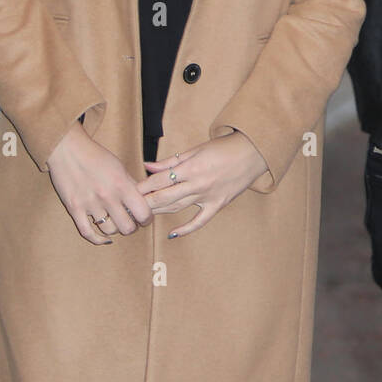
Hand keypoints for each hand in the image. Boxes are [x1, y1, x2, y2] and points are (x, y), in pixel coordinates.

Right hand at [46, 122, 153, 243]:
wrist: (68, 149)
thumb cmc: (96, 156)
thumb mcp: (120, 167)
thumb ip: (131, 185)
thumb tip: (143, 201)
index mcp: (122, 185)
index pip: (143, 213)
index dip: (147, 219)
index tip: (144, 218)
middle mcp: (107, 197)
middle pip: (127, 227)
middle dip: (132, 227)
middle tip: (130, 221)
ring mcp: (90, 204)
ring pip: (109, 231)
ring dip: (115, 229)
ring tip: (115, 222)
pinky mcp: (74, 209)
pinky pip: (87, 232)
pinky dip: (97, 239)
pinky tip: (103, 238)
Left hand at [137, 131, 268, 237]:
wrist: (252, 153)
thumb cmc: (224, 148)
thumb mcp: (196, 150)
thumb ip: (171, 161)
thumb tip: (148, 166)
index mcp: (190, 168)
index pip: (159, 180)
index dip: (142, 186)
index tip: (129, 190)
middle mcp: (197, 184)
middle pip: (164, 197)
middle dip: (145, 202)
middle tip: (128, 207)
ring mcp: (208, 197)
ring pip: (177, 208)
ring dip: (159, 212)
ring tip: (143, 215)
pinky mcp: (218, 205)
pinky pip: (199, 221)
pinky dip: (185, 229)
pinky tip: (172, 234)